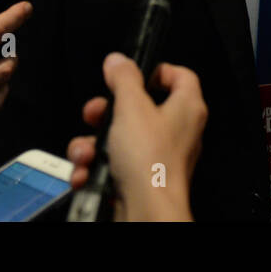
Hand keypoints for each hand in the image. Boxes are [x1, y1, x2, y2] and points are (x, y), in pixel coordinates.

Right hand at [65, 54, 204, 220]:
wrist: (146, 212)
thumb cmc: (149, 159)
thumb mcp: (132, 108)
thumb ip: (124, 80)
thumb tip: (118, 60)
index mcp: (186, 108)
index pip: (181, 76)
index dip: (156, 71)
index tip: (130, 74)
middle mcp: (177, 131)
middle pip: (139, 108)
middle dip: (106, 112)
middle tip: (92, 114)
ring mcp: (158, 157)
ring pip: (119, 138)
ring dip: (93, 144)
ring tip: (84, 152)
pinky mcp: (140, 179)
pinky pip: (113, 165)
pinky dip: (95, 168)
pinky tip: (85, 173)